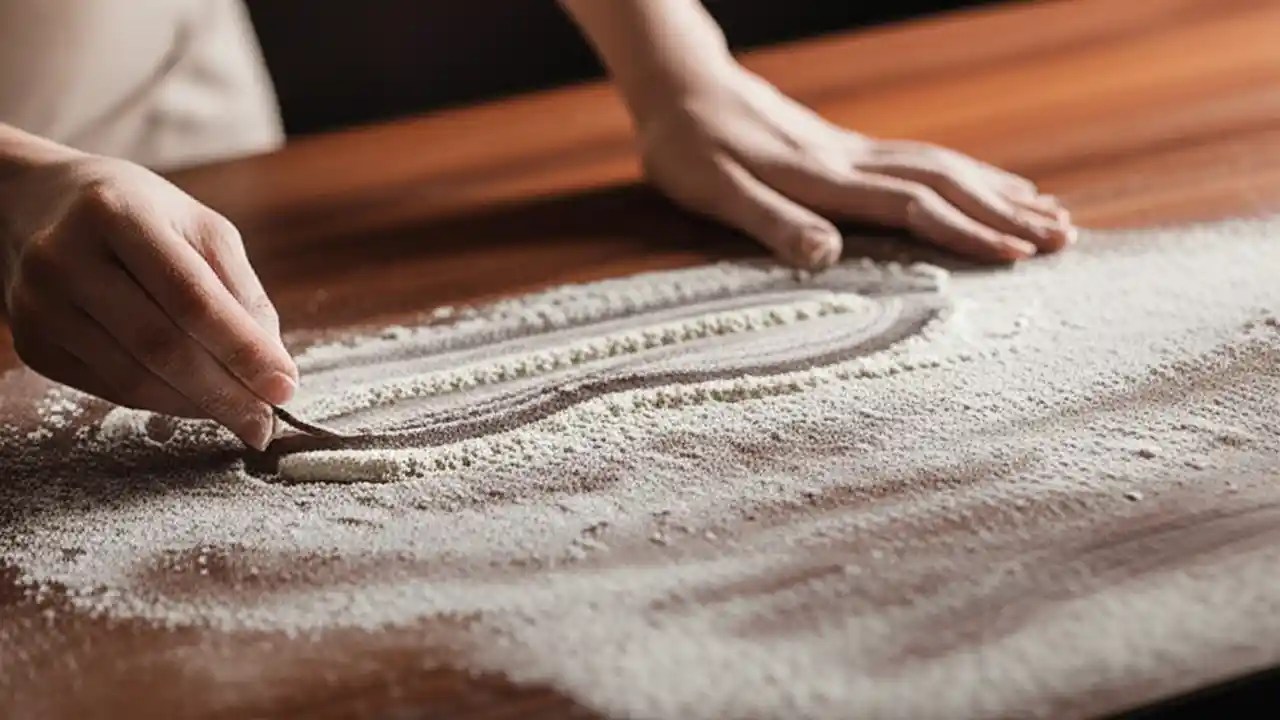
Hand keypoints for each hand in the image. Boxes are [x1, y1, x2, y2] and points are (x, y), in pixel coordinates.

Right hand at [0, 154, 295, 448]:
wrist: (41, 206)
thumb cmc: (142, 215)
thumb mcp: (201, 228)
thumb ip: (242, 291)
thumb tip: (273, 366)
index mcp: (119, 214)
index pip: (190, 297)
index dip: (242, 349)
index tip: (284, 386)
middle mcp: (66, 258)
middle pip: (160, 346)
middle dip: (224, 392)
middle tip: (265, 421)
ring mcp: (40, 305)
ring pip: (132, 378)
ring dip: (197, 405)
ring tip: (240, 414)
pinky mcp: (33, 343)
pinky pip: (110, 389)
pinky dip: (162, 402)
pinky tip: (194, 400)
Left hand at [634, 64, 1074, 268]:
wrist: (683, 86)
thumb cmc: (690, 147)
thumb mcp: (715, 192)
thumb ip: (770, 223)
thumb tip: (825, 258)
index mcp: (825, 179)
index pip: (913, 207)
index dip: (966, 232)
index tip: (1019, 257)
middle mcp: (852, 160)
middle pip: (947, 182)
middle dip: (1007, 212)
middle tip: (1067, 238)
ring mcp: (854, 150)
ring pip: (943, 166)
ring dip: (998, 191)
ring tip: (1052, 213)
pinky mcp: (846, 148)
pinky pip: (923, 159)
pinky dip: (967, 173)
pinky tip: (986, 183)